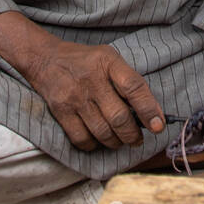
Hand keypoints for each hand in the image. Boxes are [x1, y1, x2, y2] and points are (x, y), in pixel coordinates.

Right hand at [25, 38, 164, 151]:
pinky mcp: (60, 111)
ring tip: (120, 140)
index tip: (158, 126)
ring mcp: (75, 97)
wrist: (45, 59)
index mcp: (109, 63)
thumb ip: (128, 81)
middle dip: (133, 135)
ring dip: (116, 142)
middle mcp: (92, 80)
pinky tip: (98, 140)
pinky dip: (94, 145)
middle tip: (137, 139)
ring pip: (102, 132)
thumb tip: (150, 113)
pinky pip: (82, 138)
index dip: (149, 109)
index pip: (134, 87)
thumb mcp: (110, 59)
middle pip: (119, 117)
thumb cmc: (85, 61)